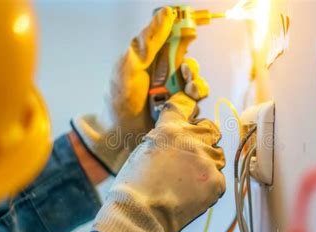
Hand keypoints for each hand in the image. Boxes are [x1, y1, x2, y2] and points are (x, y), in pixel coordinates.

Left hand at [71, 7, 208, 174]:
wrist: (118, 135)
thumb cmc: (119, 98)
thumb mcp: (131, 64)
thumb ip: (150, 40)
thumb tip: (166, 12)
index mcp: (151, 60)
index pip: (174, 41)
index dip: (185, 35)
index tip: (191, 33)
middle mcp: (164, 76)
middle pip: (189, 63)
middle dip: (190, 67)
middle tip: (183, 72)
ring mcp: (173, 94)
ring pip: (196, 82)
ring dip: (195, 83)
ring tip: (186, 90)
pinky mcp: (180, 111)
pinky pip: (197, 101)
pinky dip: (195, 99)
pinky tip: (186, 102)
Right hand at [89, 93, 224, 231]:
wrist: (139, 213)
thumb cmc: (135, 187)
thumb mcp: (144, 152)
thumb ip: (163, 141)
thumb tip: (174, 142)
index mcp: (169, 130)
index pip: (181, 108)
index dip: (185, 113)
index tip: (189, 117)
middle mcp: (190, 139)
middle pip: (209, 129)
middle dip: (204, 139)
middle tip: (195, 155)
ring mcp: (205, 159)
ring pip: (218, 155)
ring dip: (208, 164)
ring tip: (191, 180)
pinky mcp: (215, 180)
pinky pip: (219, 179)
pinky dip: (210, 187)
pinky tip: (193, 194)